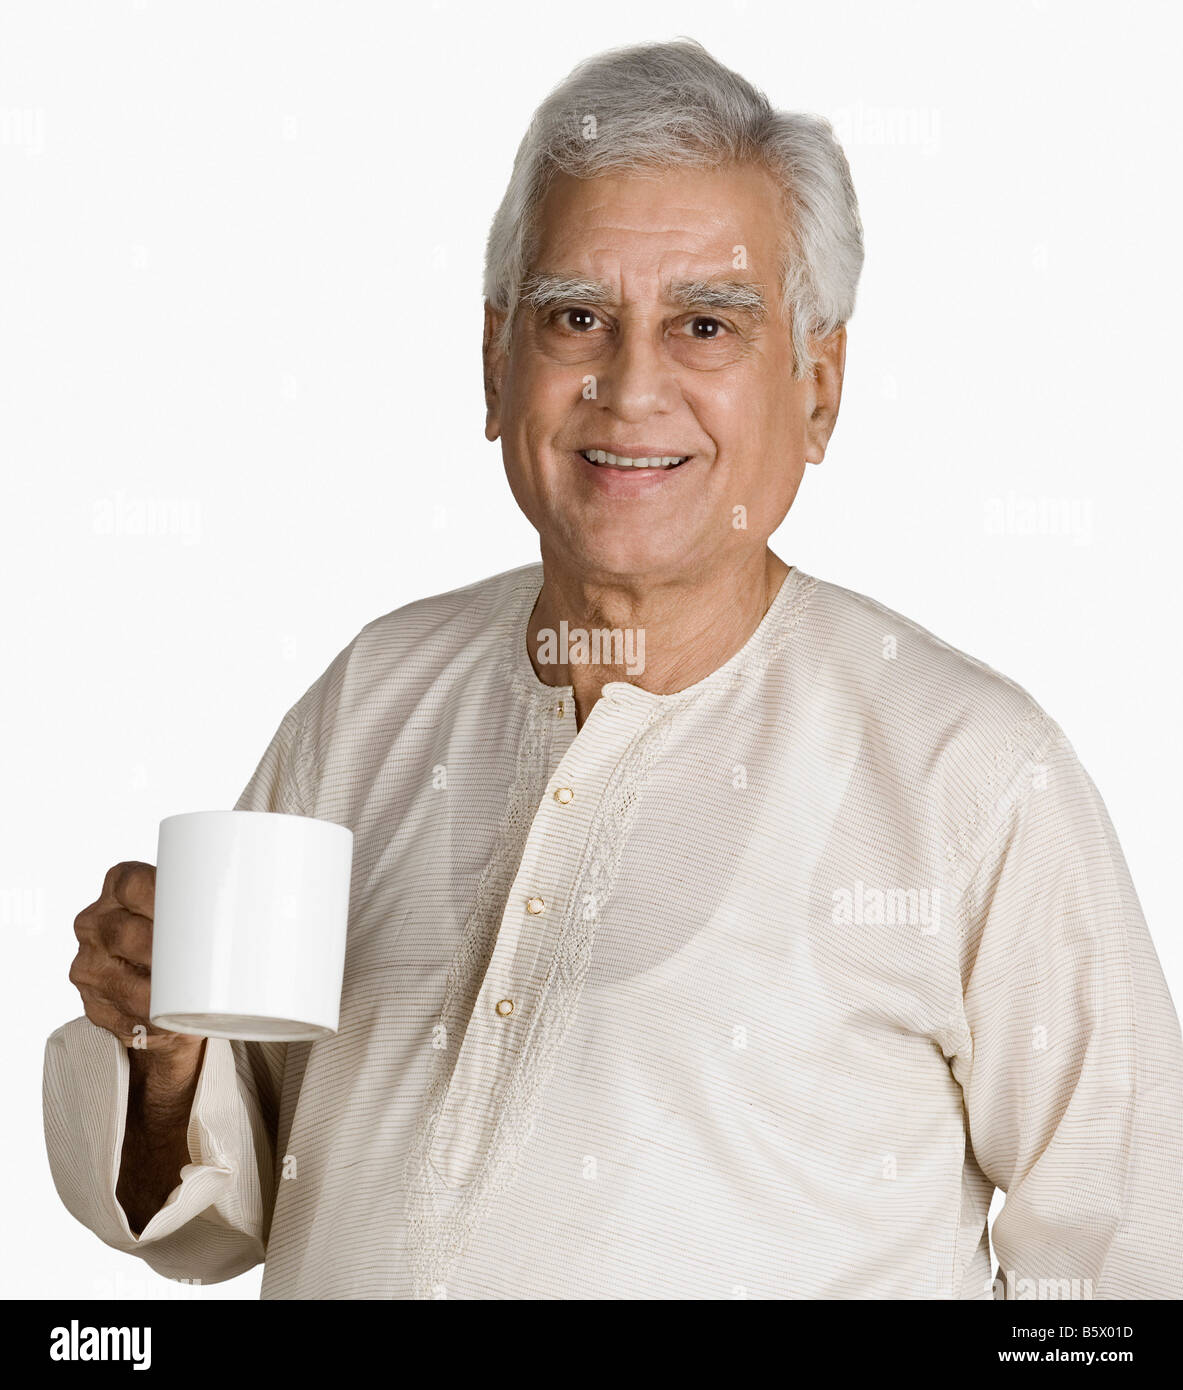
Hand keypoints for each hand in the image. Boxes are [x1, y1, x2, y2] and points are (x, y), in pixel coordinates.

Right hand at [70, 861, 203, 1077]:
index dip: (160, 893)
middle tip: (199, 957)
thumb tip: (288, 899)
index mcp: (118, 890)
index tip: (195, 905)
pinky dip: (144, 1020)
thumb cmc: (187, 945)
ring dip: (154, 991)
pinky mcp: (93, 1005)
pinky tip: (164, 1021)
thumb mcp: (192, 913)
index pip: (131, 882)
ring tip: (185, 995)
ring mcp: (89, 966)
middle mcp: (95, 924)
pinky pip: (116, 1015)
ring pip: (119, 980)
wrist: (163, 994)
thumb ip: (216, 902)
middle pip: (123, 932)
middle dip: (161, 947)